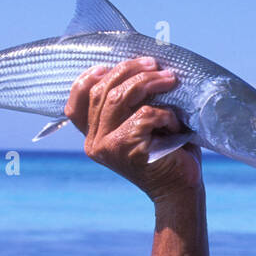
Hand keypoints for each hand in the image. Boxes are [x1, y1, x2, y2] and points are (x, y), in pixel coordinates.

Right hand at [65, 57, 201, 200]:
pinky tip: (175, 125)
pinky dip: (166, 114)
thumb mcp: (141, 125)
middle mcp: (93, 143)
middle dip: (130, 70)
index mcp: (92, 136)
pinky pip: (146, 114)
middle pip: (102, 91)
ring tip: (170, 79)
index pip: (76, 103)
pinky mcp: (127, 149)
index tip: (110, 65)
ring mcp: (107, 147)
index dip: (89, 79)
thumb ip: (128, 105)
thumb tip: (136, 65)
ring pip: (120, 97)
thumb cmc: (167, 152)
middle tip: (155, 65)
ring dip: (149, 82)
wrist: (179, 190)